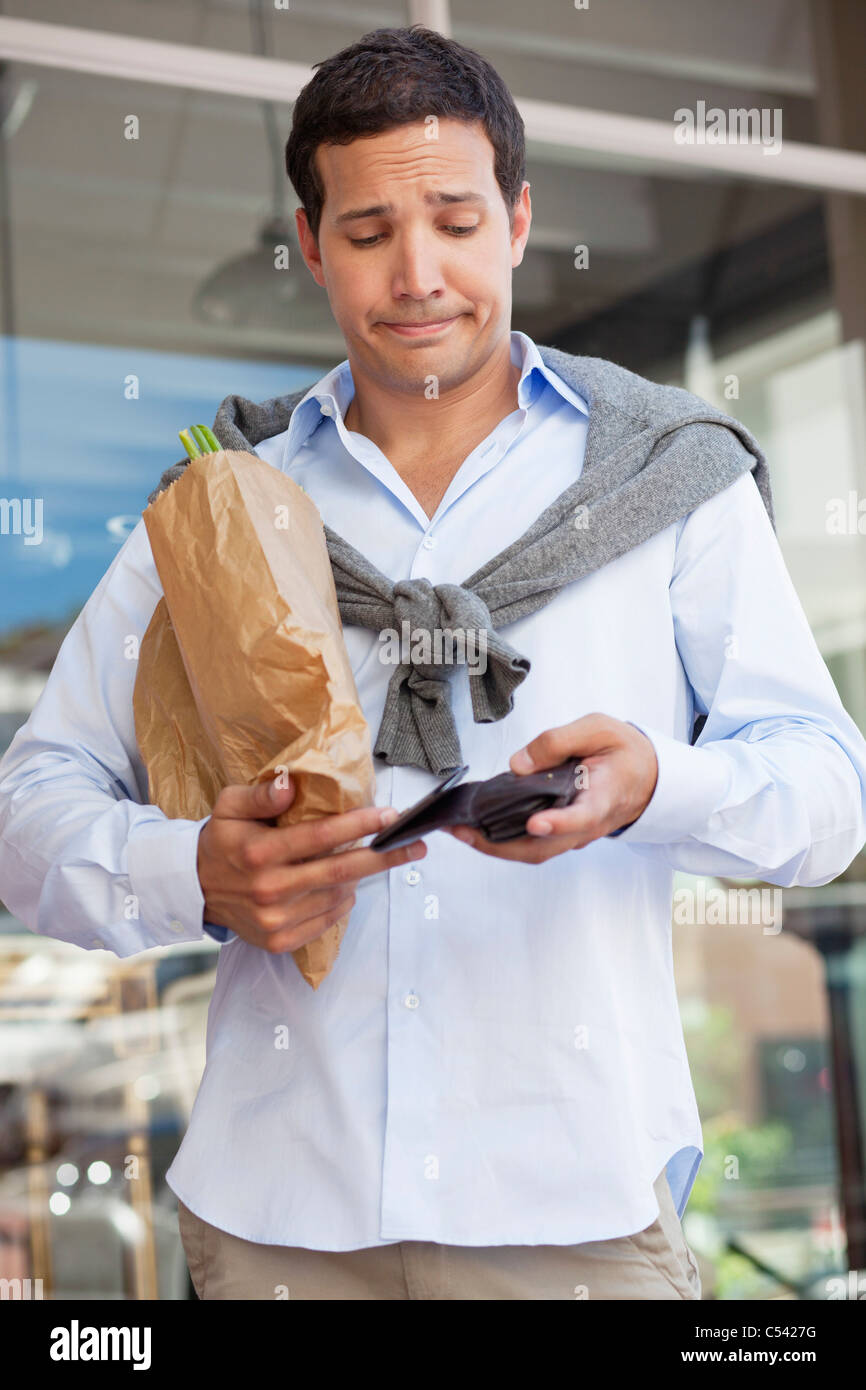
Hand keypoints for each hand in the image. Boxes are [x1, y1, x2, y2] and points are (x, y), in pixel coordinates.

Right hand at [197, 776, 424, 952]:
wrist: (194, 888)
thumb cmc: (220, 840)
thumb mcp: (229, 806)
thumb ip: (261, 794)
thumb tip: (289, 785)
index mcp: (259, 852)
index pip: (321, 837)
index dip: (359, 826)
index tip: (390, 815)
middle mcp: (269, 888)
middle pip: (341, 872)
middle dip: (384, 858)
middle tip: (416, 846)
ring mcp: (276, 919)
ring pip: (338, 896)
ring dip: (362, 878)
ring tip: (375, 859)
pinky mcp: (279, 940)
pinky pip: (327, 920)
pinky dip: (343, 902)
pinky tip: (346, 886)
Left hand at [446, 713, 657, 862]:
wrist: (646, 776)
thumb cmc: (624, 752)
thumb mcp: (598, 729)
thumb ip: (558, 741)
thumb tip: (518, 764)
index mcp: (603, 798)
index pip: (582, 817)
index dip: (558, 823)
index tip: (535, 823)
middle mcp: (587, 825)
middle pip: (545, 847)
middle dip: (501, 845)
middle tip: (464, 830)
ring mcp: (573, 834)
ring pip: (533, 851)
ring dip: (494, 845)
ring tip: (459, 829)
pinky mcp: (561, 834)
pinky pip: (530, 844)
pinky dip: (502, 839)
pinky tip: (476, 824)